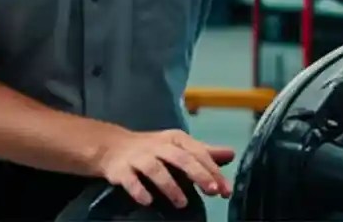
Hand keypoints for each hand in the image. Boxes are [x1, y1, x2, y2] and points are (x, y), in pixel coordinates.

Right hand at [95, 128, 235, 207]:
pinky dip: (139, 190)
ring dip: (170, 186)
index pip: (198, 153)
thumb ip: (204, 152)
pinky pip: (130, 180)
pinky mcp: (121, 169)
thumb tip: (231, 154)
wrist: (112, 147)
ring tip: (182, 203)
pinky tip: (148, 201)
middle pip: (181, 158)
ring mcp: (139, 157)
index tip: (225, 190)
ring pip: (156, 169)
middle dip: (198, 174)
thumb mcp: (179, 147)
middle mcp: (158, 146)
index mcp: (175, 139)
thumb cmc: (153, 150)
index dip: (213, 170)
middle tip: (212, 191)